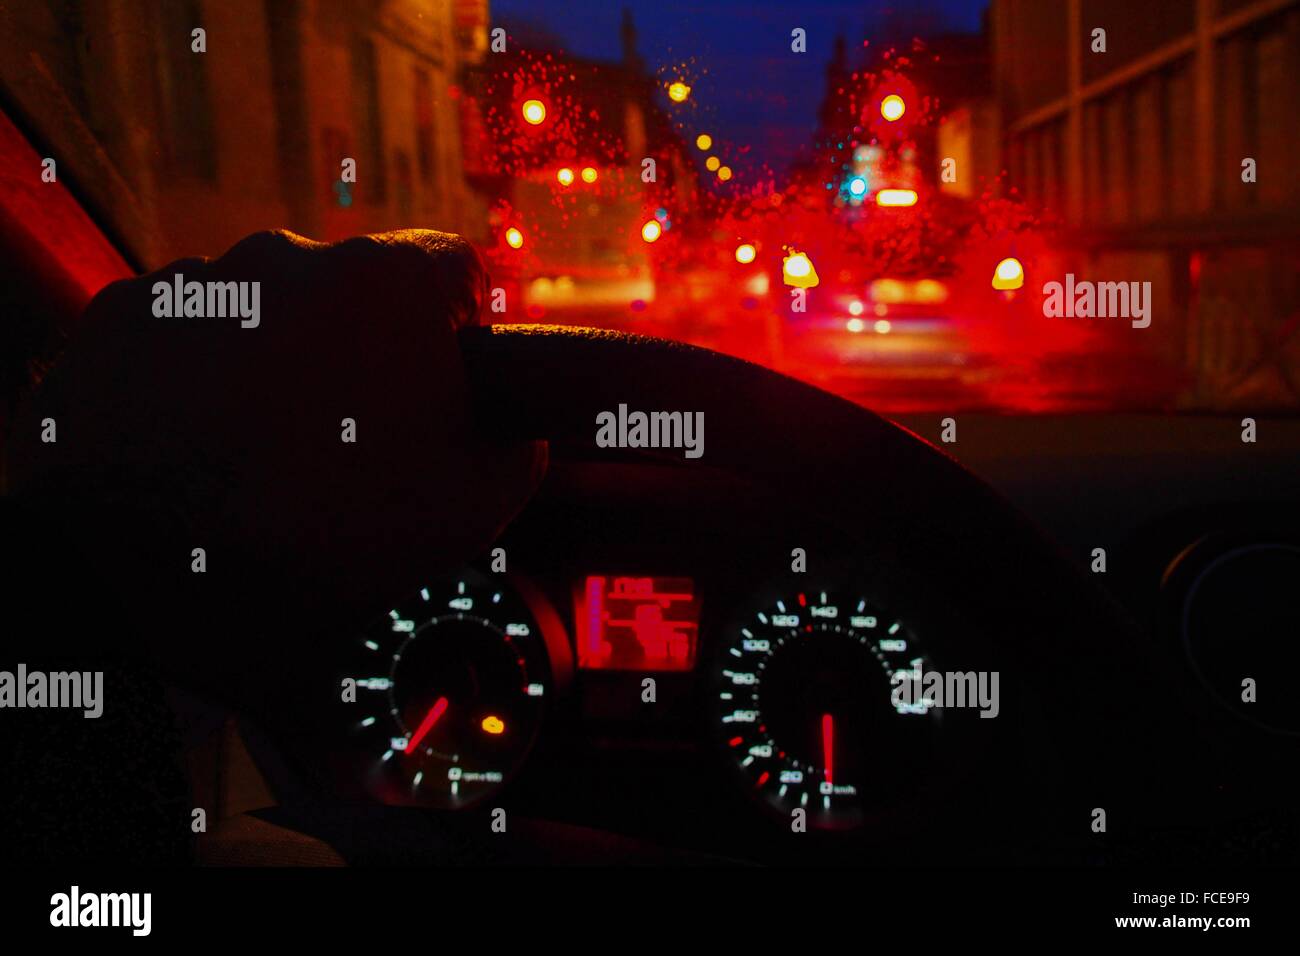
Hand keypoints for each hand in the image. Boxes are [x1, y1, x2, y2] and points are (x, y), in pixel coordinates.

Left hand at [9, 229, 545, 640]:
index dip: (458, 331)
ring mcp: (195, 280)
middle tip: (353, 440)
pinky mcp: (120, 317)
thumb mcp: (473, 506)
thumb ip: (517, 441)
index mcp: (390, 284)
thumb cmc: (326, 536)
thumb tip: (510, 422)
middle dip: (363, 349)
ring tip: (265, 455)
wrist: (148, 580)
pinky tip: (201, 447)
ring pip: (268, 309)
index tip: (442, 389)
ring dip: (279, 362)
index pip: (456, 266)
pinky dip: (201, 376)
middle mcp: (290, 255)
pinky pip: (187, 333)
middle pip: (355, 289)